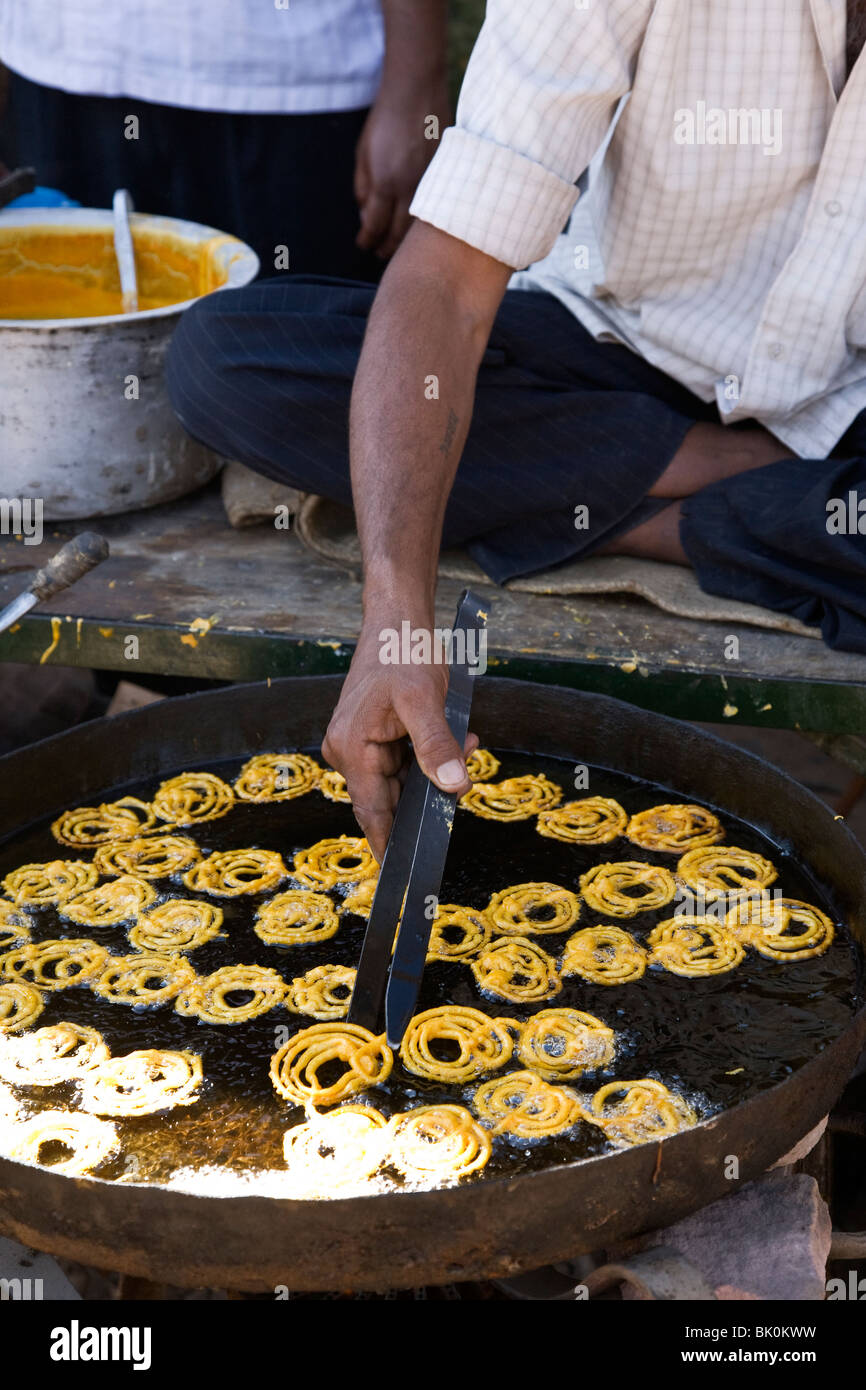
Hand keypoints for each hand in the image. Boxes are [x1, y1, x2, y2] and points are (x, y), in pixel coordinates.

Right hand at [322, 620, 477, 860]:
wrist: (396, 618)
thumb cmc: (403, 652)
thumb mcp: (425, 700)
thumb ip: (437, 746)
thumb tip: (454, 786)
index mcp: (351, 748)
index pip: (373, 812)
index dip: (389, 845)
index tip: (402, 875)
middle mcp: (348, 751)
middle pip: (390, 798)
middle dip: (428, 795)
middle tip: (461, 784)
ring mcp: (360, 744)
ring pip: (402, 780)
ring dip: (434, 771)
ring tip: (462, 742)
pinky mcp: (374, 735)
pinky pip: (404, 761)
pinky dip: (430, 757)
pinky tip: (455, 737)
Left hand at [354, 78, 450, 259]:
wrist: (417, 89)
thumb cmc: (385, 118)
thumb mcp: (363, 151)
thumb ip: (363, 185)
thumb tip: (365, 214)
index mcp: (385, 181)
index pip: (375, 225)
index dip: (367, 240)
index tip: (362, 246)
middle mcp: (410, 187)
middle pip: (398, 233)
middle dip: (386, 248)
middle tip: (378, 255)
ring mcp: (432, 183)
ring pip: (420, 227)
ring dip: (406, 241)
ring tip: (398, 248)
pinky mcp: (447, 177)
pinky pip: (436, 209)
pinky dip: (425, 223)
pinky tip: (418, 228)